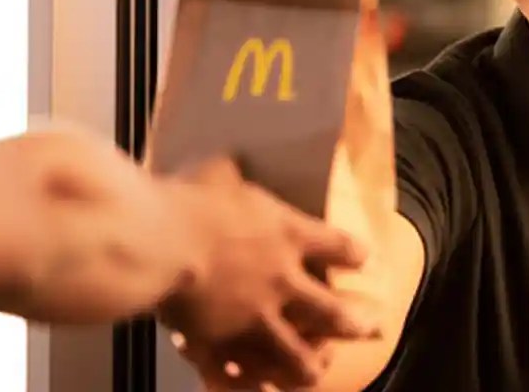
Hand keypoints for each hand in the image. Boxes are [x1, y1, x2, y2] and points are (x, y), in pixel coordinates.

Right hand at [158, 157, 380, 388]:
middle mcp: (283, 281)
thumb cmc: (189, 200)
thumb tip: (230, 161)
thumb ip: (232, 174)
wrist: (158, 243)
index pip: (338, 246)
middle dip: (355, 323)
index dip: (353, 254)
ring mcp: (256, 319)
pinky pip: (246, 376)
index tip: (363, 259)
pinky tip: (260, 390)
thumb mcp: (219, 173)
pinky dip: (254, 385)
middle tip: (370, 329)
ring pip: (298, 355)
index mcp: (288, 234)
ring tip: (320, 370)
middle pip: (332, 312)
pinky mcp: (222, 344)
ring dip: (312, 365)